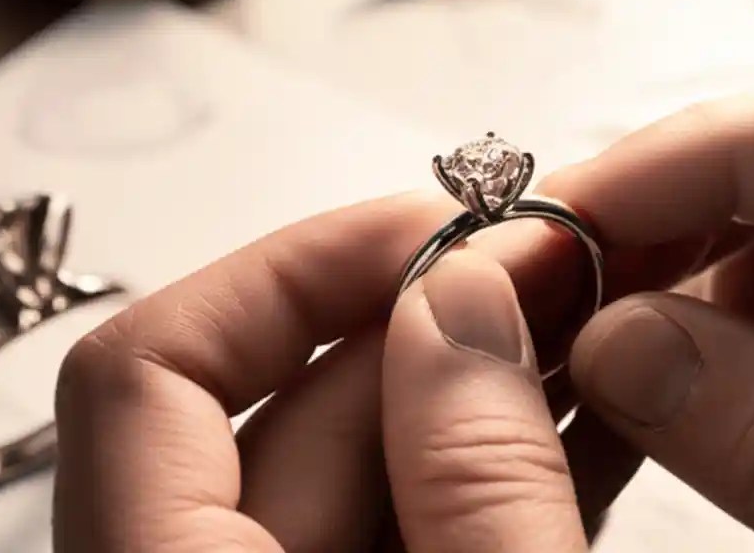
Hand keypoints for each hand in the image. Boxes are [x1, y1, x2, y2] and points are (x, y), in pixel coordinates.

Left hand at [51, 193, 623, 551]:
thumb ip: (475, 487)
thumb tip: (469, 301)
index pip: (150, 374)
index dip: (291, 271)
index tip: (438, 230)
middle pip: (285, 411)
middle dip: (435, 319)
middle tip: (563, 263)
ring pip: (366, 471)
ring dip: (486, 391)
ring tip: (602, 322)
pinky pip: (416, 527)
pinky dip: (499, 473)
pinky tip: (598, 417)